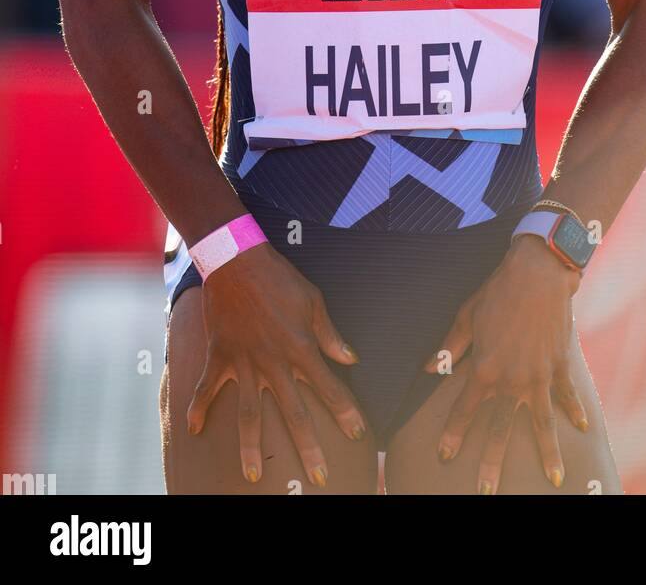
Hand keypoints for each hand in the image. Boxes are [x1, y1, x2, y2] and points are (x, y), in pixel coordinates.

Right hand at [185, 242, 366, 486]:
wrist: (237, 260)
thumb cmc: (280, 278)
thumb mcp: (313, 300)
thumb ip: (330, 334)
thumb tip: (351, 359)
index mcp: (302, 348)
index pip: (330, 388)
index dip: (345, 412)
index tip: (358, 435)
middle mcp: (275, 362)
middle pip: (294, 413)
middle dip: (309, 448)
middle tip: (320, 478)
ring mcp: (245, 362)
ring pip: (249, 414)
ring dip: (251, 447)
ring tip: (254, 476)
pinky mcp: (220, 356)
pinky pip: (208, 388)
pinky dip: (199, 409)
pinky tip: (194, 430)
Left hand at [424, 235, 588, 492]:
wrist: (538, 273)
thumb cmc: (497, 291)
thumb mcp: (466, 316)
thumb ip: (449, 347)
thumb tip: (429, 368)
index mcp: (485, 369)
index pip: (464, 410)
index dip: (454, 434)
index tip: (445, 457)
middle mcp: (512, 380)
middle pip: (499, 429)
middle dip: (491, 462)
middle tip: (486, 492)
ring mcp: (538, 375)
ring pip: (541, 423)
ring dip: (547, 453)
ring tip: (554, 479)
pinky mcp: (559, 365)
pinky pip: (566, 395)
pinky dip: (574, 412)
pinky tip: (582, 429)